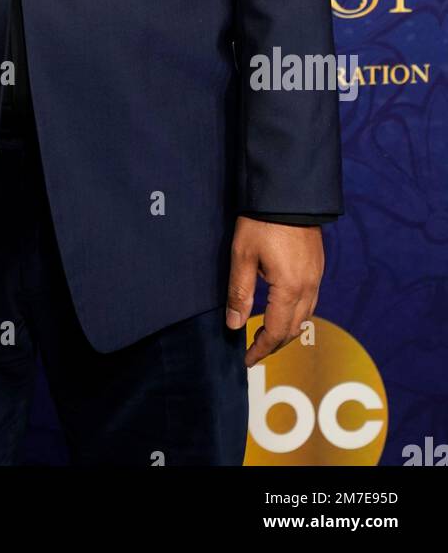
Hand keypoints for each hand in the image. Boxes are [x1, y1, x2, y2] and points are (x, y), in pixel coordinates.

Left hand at [225, 216, 323, 367]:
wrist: (289, 193)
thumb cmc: (261, 223)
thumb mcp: (242, 256)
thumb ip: (239, 293)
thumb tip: (234, 325)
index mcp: (289, 289)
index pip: (277, 331)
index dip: (262, 349)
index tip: (248, 360)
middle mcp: (309, 287)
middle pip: (294, 328)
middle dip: (275, 343)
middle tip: (256, 350)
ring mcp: (316, 276)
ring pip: (306, 315)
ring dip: (288, 329)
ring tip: (268, 334)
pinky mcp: (318, 265)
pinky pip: (311, 299)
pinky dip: (297, 312)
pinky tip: (284, 308)